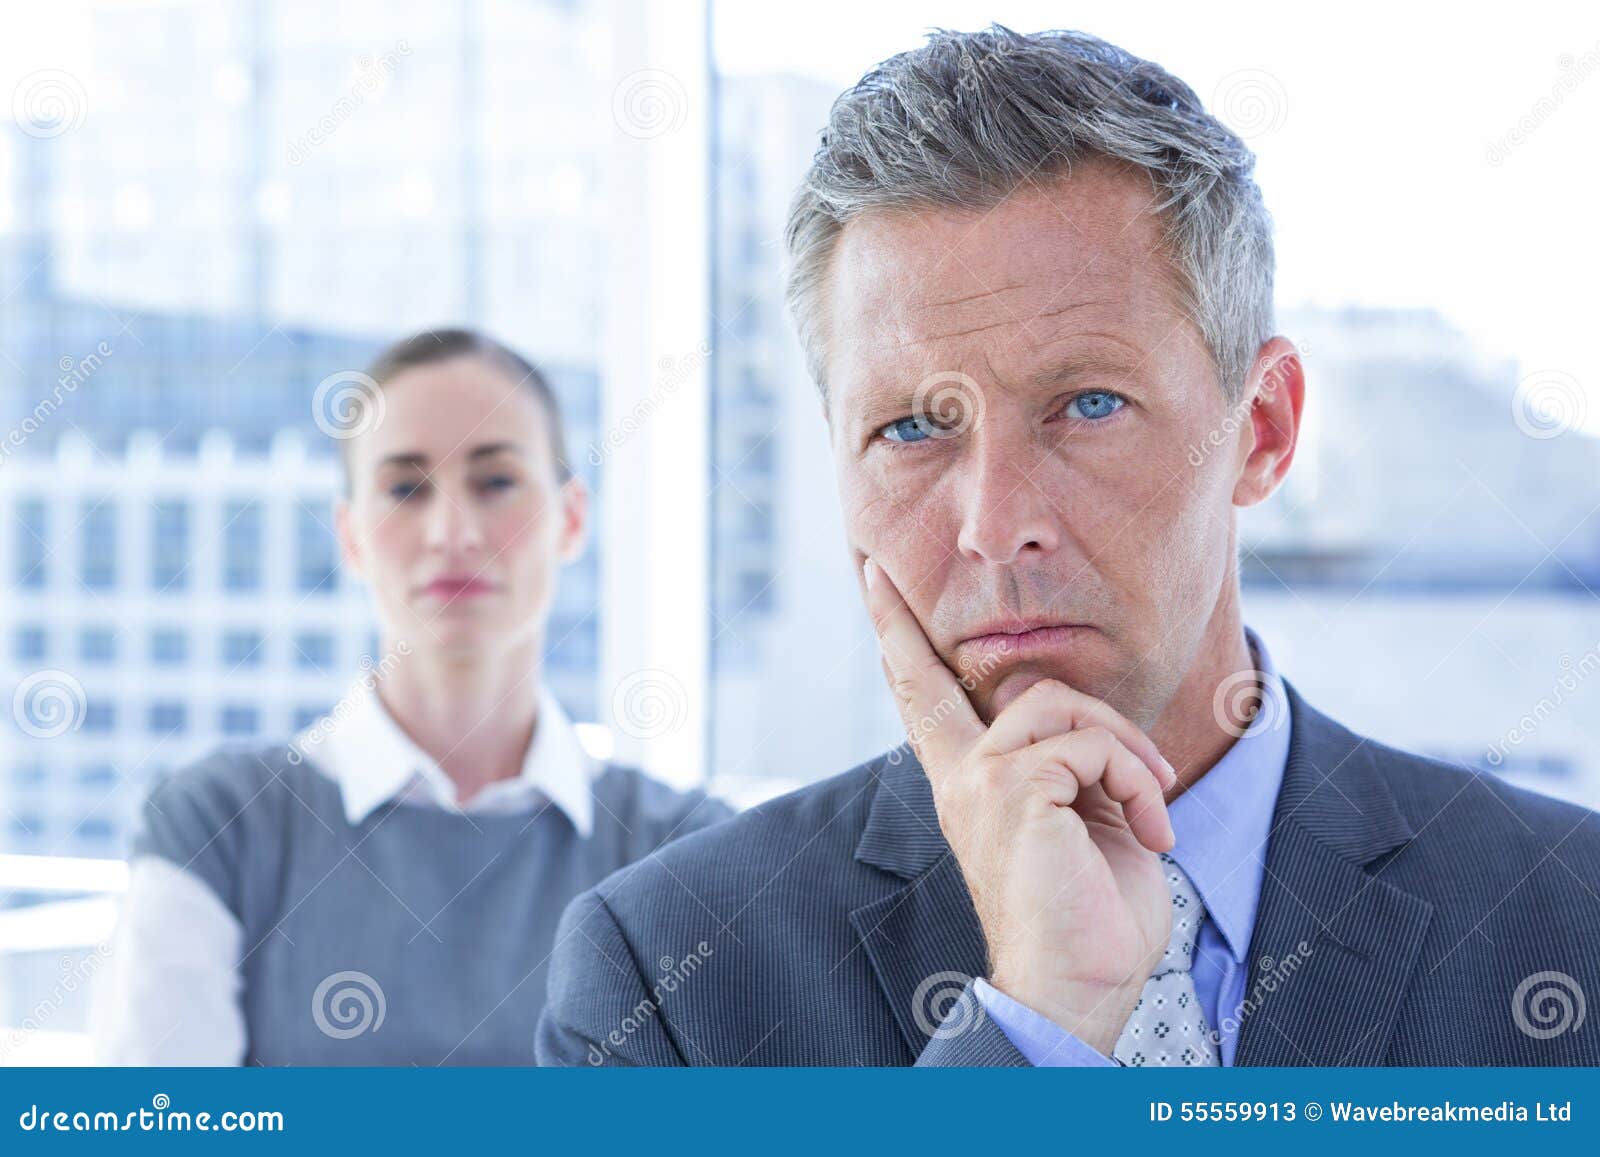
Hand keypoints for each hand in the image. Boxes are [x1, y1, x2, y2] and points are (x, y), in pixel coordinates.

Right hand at [863, 557, 1178, 1055]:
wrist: (1080, 987)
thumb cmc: (1092, 919)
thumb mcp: (1084, 822)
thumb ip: (1069, 765)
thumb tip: (1086, 726)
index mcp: (972, 785)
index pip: (925, 699)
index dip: (897, 637)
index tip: (872, 579)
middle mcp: (962, 777)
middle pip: (936, 678)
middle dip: (915, 631)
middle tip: (921, 616)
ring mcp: (981, 781)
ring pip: (1059, 702)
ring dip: (1126, 749)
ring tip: (1152, 804)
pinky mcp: (1013, 790)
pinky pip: (1091, 745)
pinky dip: (1137, 781)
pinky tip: (1151, 830)